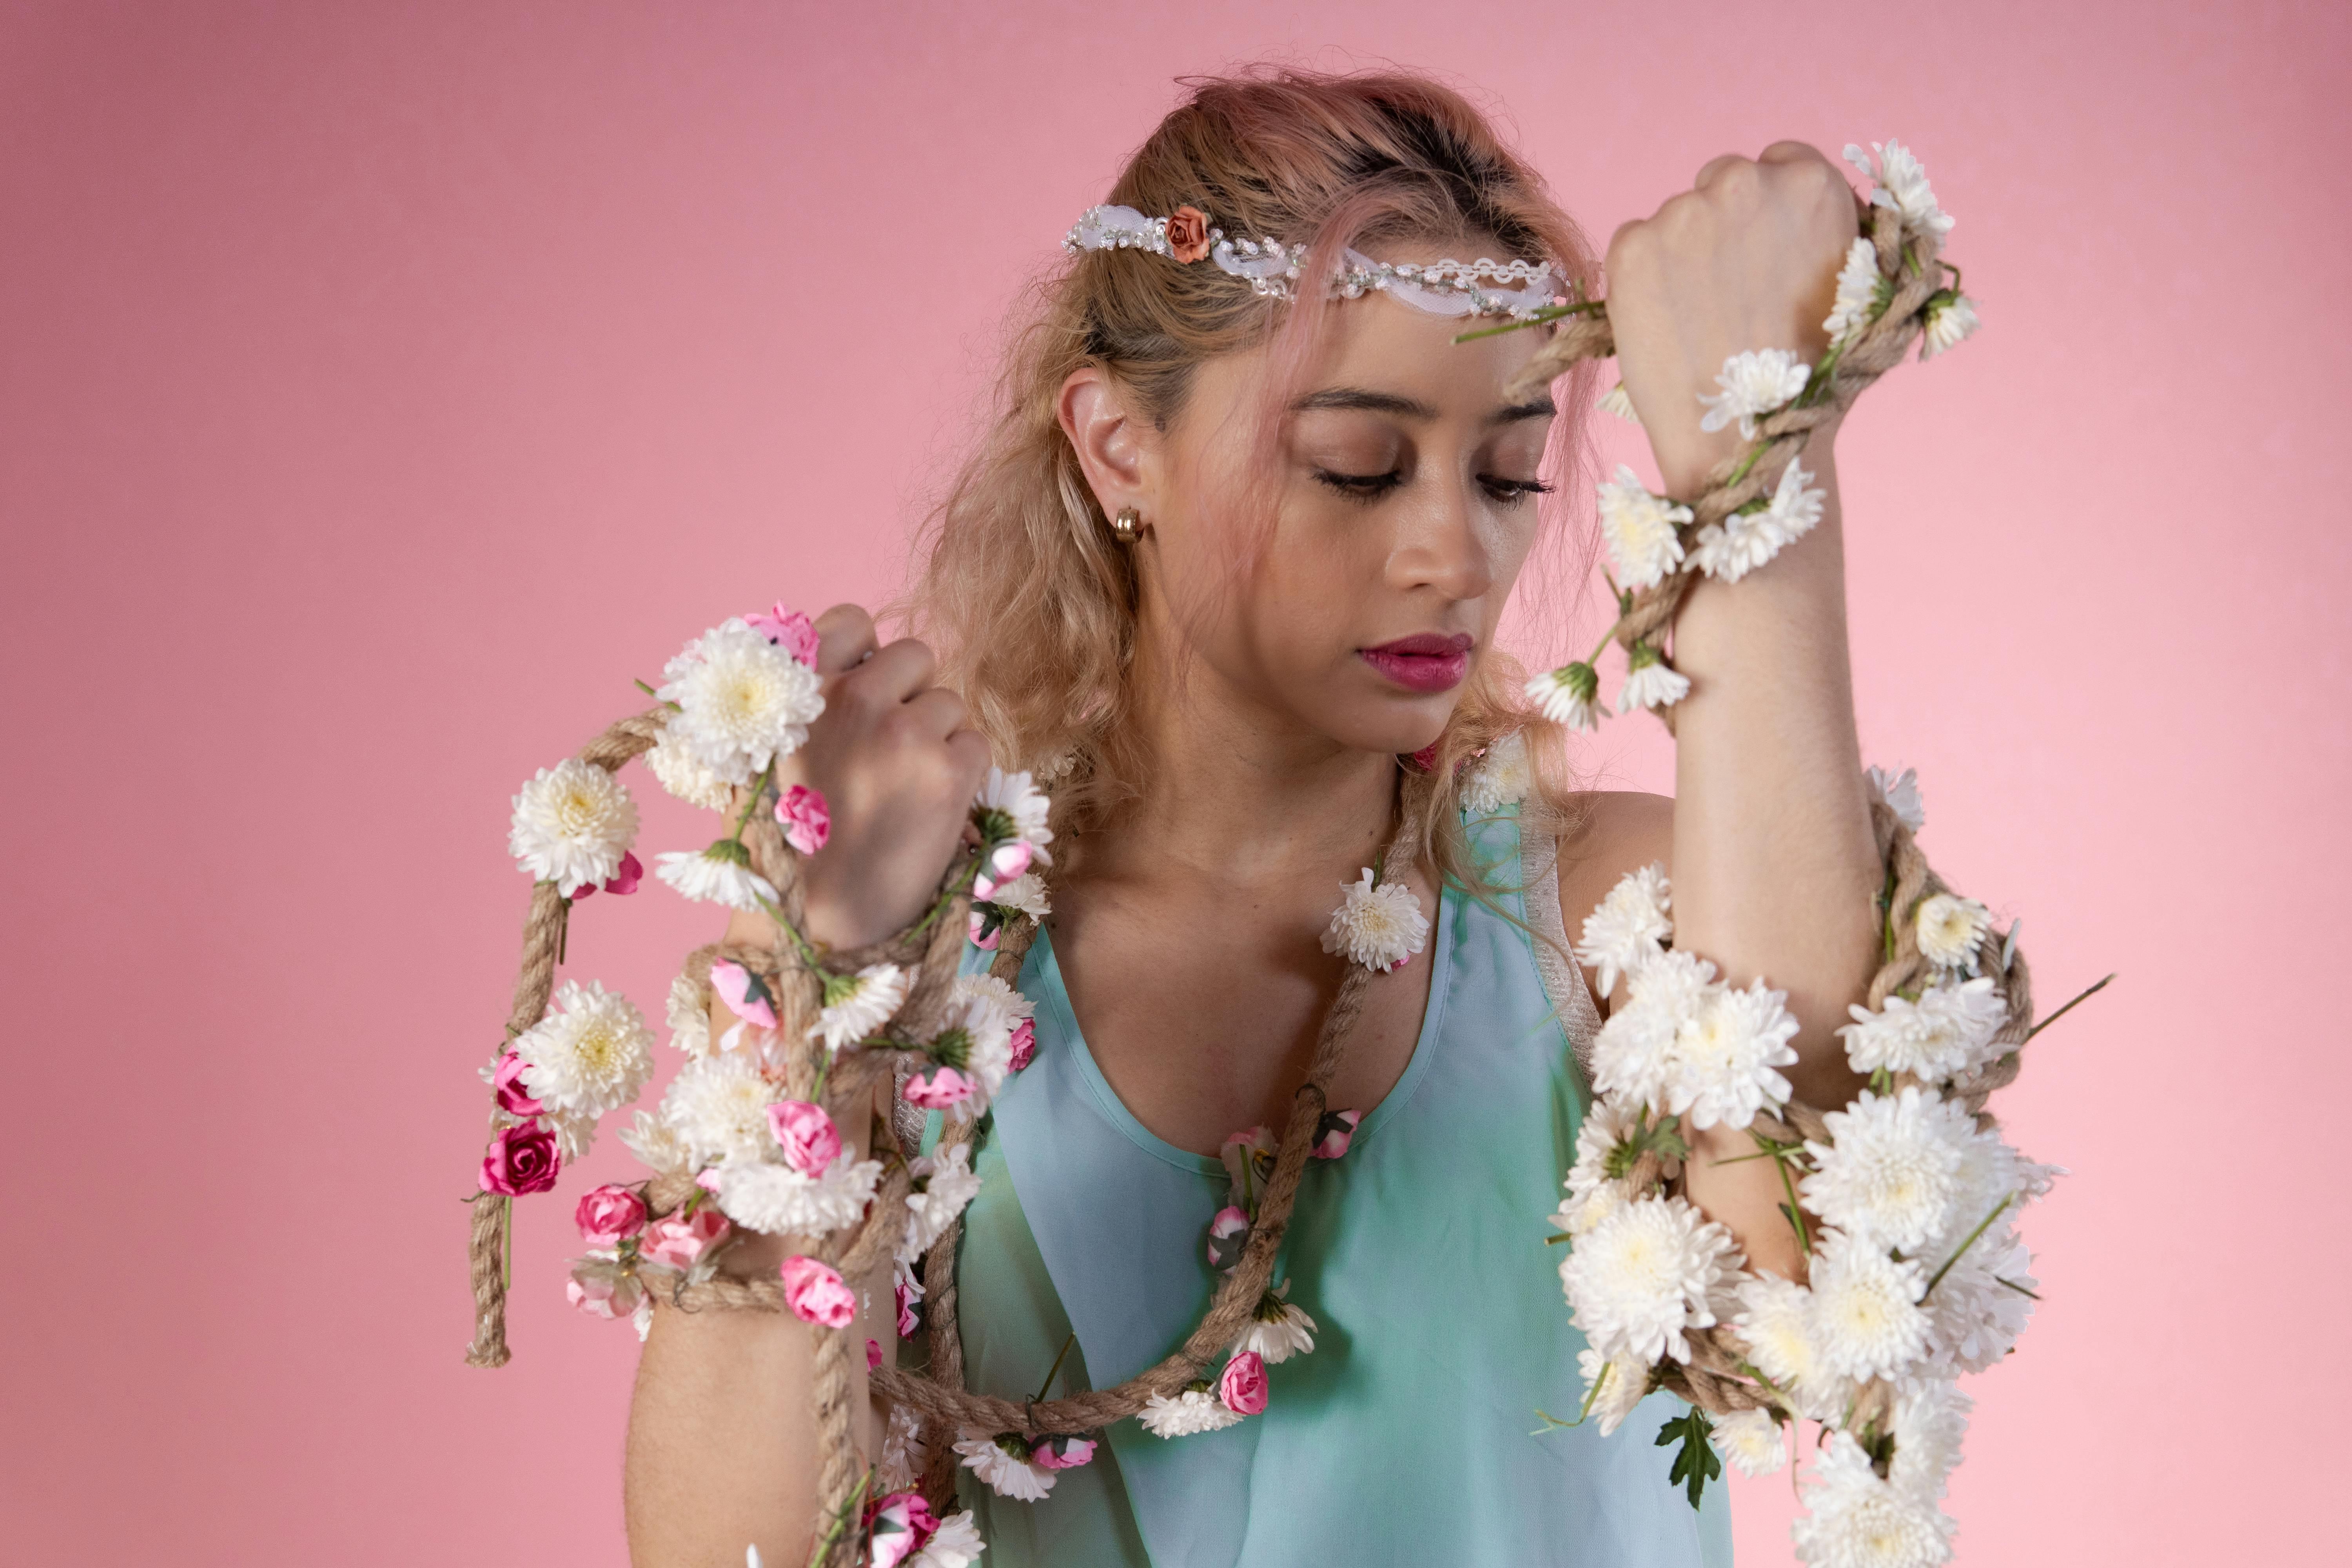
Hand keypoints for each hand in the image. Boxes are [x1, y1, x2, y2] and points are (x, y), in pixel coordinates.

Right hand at [761, 605, 991, 950]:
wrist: (816, 922)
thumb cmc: (787, 845)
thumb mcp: (769, 753)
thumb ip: (808, 699)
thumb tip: (863, 662)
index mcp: (798, 690)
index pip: (852, 620)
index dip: (866, 654)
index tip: (863, 692)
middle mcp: (852, 698)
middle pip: (914, 655)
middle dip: (910, 696)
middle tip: (888, 754)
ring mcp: (904, 732)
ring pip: (948, 702)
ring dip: (936, 739)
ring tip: (901, 792)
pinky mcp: (949, 769)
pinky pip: (975, 742)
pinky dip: (960, 773)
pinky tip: (927, 810)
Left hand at [1605, 142, 1858, 498]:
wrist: (1742, 437)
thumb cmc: (1804, 376)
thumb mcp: (1847, 284)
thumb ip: (1816, 231)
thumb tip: (1791, 216)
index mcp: (1811, 185)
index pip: (1781, 161)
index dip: (1770, 207)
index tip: (1762, 245)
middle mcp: (1747, 182)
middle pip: (1724, 180)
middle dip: (1723, 226)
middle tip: (1726, 291)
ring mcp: (1685, 210)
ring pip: (1677, 218)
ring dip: (1682, 256)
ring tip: (1699, 320)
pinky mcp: (1633, 246)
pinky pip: (1635, 246)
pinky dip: (1642, 280)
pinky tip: (1667, 324)